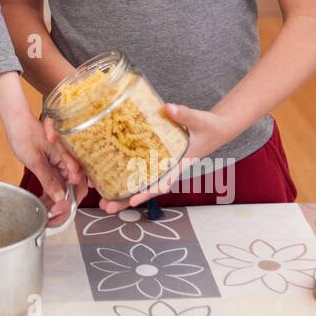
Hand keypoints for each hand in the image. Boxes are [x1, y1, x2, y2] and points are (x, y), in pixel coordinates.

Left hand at [0, 102, 86, 222]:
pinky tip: (44, 202)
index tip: (59, 212)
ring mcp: (61, 164)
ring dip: (57, 201)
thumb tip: (59, 198)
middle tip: (52, 217)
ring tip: (46, 213)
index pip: (77, 185)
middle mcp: (68, 161)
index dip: (70, 202)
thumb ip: (48, 180)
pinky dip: (51, 193)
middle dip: (64, 205)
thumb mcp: (35, 160)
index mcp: (68, 158)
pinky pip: (56, 182)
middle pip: (73, 189)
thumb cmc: (25, 133)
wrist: (16, 121)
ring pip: (64, 187)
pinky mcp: (53, 164)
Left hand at [96, 103, 238, 213]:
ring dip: (122, 193)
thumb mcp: (199, 120)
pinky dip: (125, 175)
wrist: (215, 128)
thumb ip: (185, 114)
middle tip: (105, 207)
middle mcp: (168, 168)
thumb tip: (169, 108)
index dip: (148, 192)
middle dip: (126, 200)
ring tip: (101, 203)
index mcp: (179, 164)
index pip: (163, 182)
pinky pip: (139, 169)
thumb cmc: (208, 127)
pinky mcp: (156, 157)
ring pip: (140, 182)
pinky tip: (108, 179)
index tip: (133, 201)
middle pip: (145, 189)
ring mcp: (161, 164)